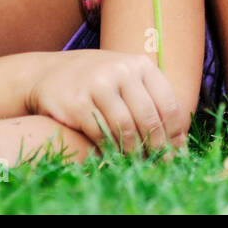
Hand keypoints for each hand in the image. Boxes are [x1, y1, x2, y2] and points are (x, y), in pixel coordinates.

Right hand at [26, 49, 187, 155]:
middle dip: (157, 146)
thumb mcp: (126, 76)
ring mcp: (97, 85)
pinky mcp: (77, 102)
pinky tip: (115, 154)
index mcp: (140, 65)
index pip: (168, 104)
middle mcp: (121, 71)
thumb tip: (178, 141)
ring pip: (126, 128)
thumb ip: (151, 99)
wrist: (49, 72)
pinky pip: (101, 133)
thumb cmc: (97, 80)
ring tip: (138, 161)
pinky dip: (111, 148)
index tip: (175, 151)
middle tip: (159, 162)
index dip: (174, 133)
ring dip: (134, 150)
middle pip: (148, 118)